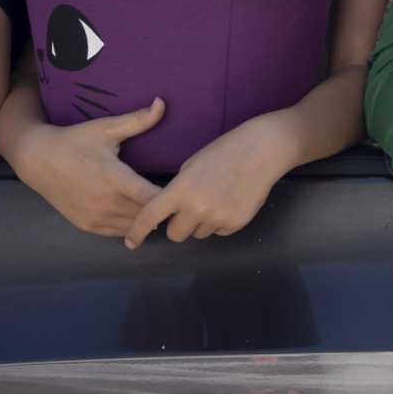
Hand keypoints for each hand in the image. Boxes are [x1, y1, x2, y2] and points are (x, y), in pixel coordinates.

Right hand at [5, 99, 165, 235]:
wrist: (37, 159)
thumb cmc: (75, 140)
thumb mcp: (106, 128)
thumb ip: (138, 120)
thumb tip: (162, 103)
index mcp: (116, 180)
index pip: (153, 199)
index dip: (171, 197)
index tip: (183, 188)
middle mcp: (106, 204)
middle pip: (147, 216)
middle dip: (163, 209)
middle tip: (178, 198)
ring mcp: (95, 218)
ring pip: (134, 228)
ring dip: (148, 220)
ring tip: (161, 207)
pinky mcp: (87, 225)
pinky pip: (118, 232)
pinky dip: (130, 225)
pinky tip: (138, 213)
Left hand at [124, 109, 301, 248]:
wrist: (261, 150)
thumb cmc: (224, 151)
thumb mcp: (192, 165)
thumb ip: (178, 190)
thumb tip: (171, 212)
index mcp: (182, 189)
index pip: (151, 216)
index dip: (137, 232)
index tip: (131, 243)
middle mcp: (198, 208)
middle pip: (175, 234)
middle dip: (178, 225)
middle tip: (189, 208)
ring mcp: (218, 218)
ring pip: (198, 234)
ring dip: (201, 223)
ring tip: (216, 198)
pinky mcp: (236, 224)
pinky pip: (218, 232)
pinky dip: (220, 221)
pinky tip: (231, 200)